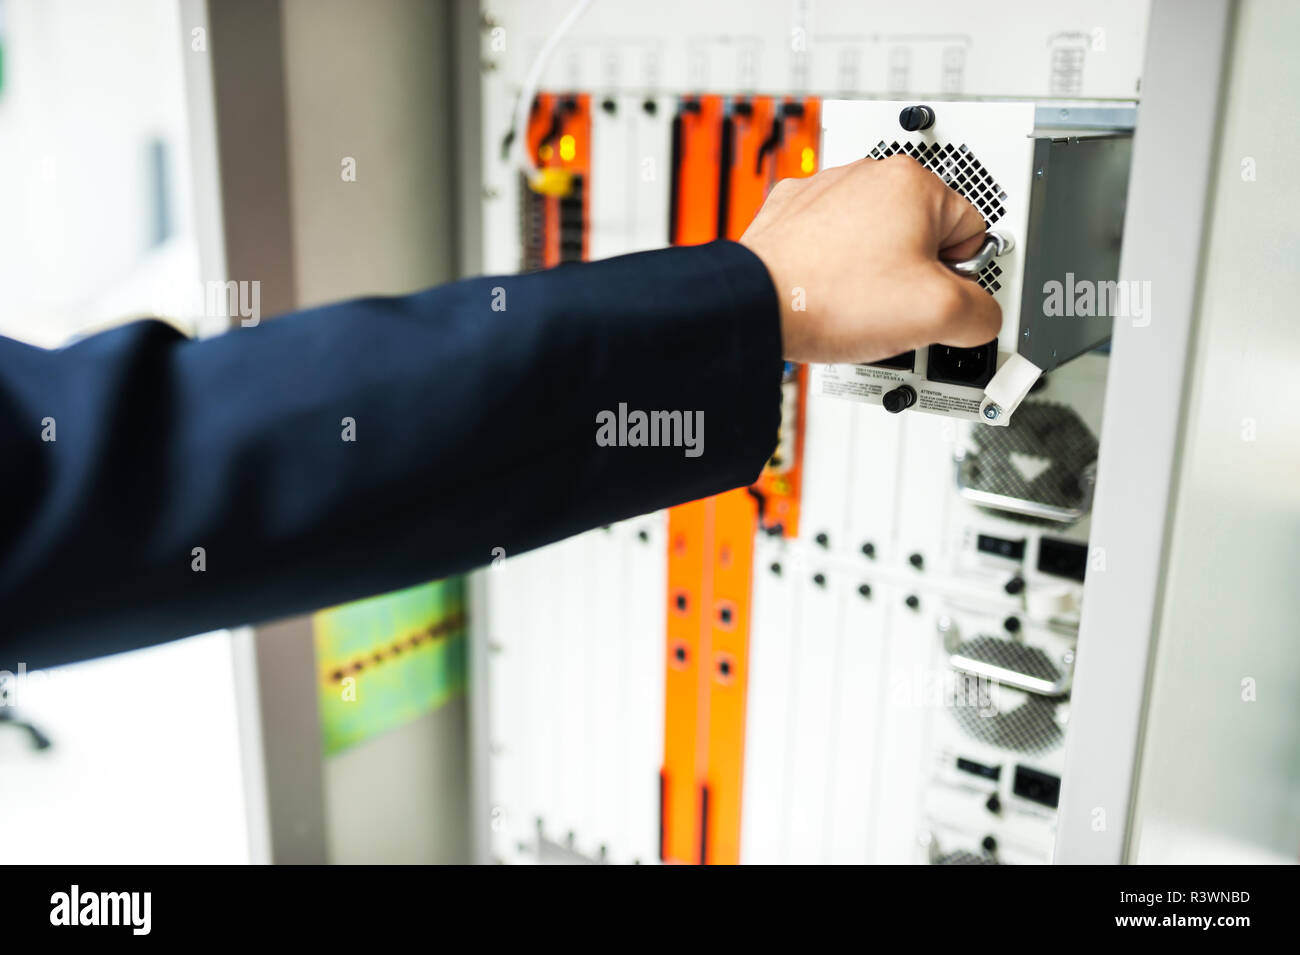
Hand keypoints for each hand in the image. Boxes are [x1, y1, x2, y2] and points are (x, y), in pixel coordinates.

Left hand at [740, 154, 1001, 363]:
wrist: (756, 306)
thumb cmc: (833, 298)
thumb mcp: (938, 315)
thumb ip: (981, 312)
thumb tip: (980, 315)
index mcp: (912, 183)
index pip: (971, 231)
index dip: (959, 276)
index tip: (938, 300)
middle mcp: (866, 175)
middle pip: (922, 235)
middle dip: (915, 275)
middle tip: (895, 307)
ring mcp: (824, 192)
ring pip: (874, 239)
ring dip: (873, 272)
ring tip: (857, 305)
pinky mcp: (791, 215)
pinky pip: (831, 244)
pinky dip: (834, 268)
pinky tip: (829, 294)